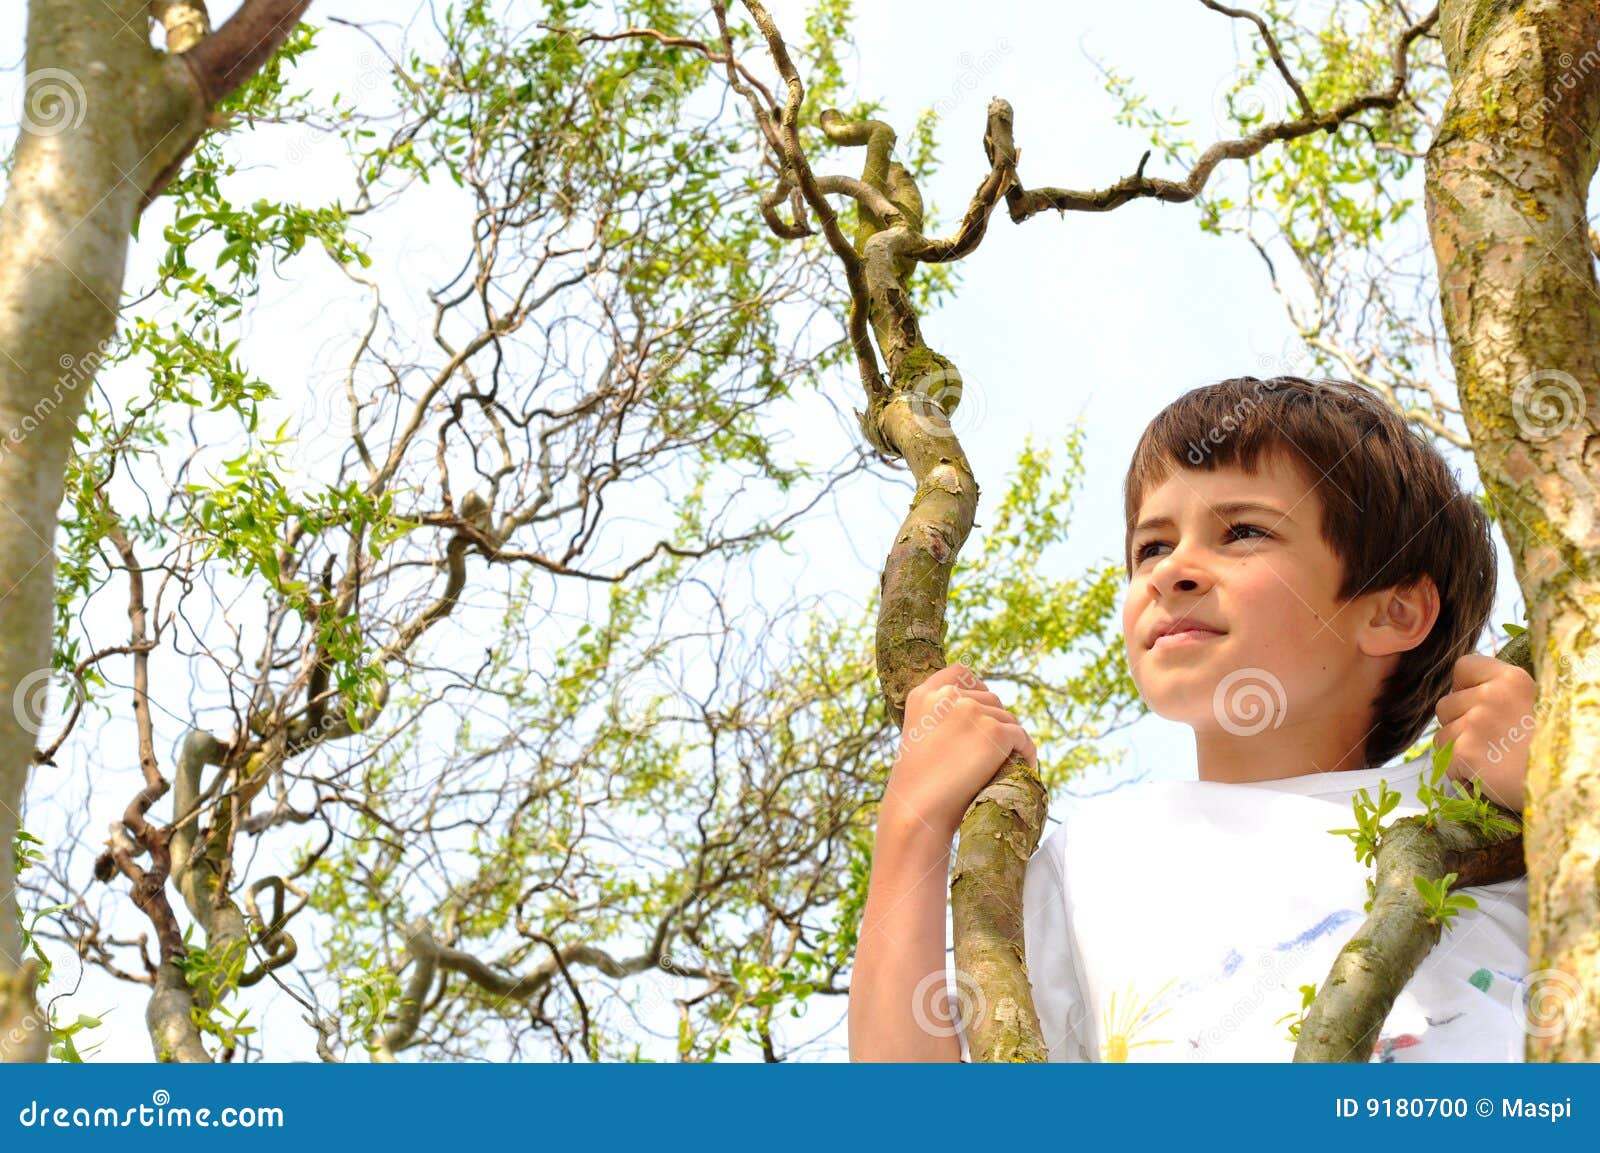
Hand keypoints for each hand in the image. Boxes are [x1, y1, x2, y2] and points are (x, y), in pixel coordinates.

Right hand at [881, 663, 1036, 842]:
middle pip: (990, 698)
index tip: (984, 709)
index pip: (959, 673)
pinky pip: (1022, 738)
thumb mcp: (921, 737)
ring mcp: (972, 710)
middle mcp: (947, 696)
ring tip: (1009, 761)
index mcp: (923, 695)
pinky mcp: (995, 731)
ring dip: (1011, 739)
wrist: (917, 811)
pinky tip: (1026, 766)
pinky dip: (1027, 752)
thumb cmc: (918, 785)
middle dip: (996, 721)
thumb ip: (943, 717)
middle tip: (997, 748)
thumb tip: (985, 711)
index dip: (976, 689)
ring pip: (1007, 718)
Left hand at [1432, 653, 1536, 812]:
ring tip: (1491, 759)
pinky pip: (1444, 758)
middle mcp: (1492, 695)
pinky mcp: (1465, 751)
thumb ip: (1502, 694)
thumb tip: (1464, 692)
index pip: (1464, 666)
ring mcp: (1476, 722)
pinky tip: (1486, 774)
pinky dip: (1459, 770)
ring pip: (1442, 733)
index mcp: (1513, 679)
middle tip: (1491, 741)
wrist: (1565, 782)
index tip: (1479, 705)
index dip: (1465, 687)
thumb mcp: (1536, 705)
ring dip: (1458, 749)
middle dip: (1459, 723)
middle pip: (1446, 704)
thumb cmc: (1552, 748)